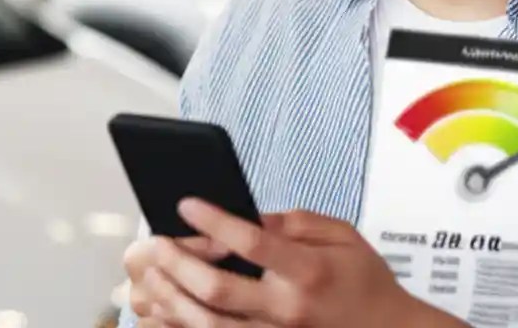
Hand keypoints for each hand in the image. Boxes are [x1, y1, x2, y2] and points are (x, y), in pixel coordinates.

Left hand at [137, 199, 465, 326]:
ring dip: (173, 298)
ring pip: (208, 325)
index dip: (214, 220)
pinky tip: (164, 311)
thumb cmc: (364, 281)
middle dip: (179, 263)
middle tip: (156, 241)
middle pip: (218, 290)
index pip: (252, 243)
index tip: (188, 203)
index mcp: (309, 271)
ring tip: (153, 274)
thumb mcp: (342, 234)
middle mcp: (288, 309)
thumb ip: (295, 222)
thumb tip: (249, 216)